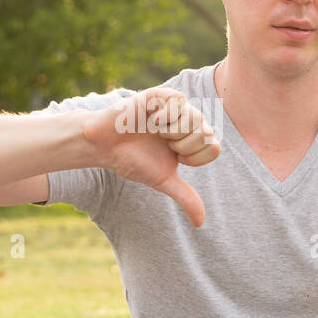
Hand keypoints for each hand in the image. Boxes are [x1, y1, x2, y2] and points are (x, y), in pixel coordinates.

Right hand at [82, 87, 220, 227]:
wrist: (105, 147)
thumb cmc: (133, 160)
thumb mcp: (163, 180)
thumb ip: (186, 197)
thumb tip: (201, 223)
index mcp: (192, 140)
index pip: (213, 147)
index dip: (192, 156)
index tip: (173, 156)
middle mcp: (187, 121)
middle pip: (205, 132)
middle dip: (182, 144)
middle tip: (161, 142)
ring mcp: (174, 106)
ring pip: (194, 116)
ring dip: (171, 129)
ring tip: (154, 130)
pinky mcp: (160, 94)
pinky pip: (179, 99)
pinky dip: (164, 114)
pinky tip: (150, 119)